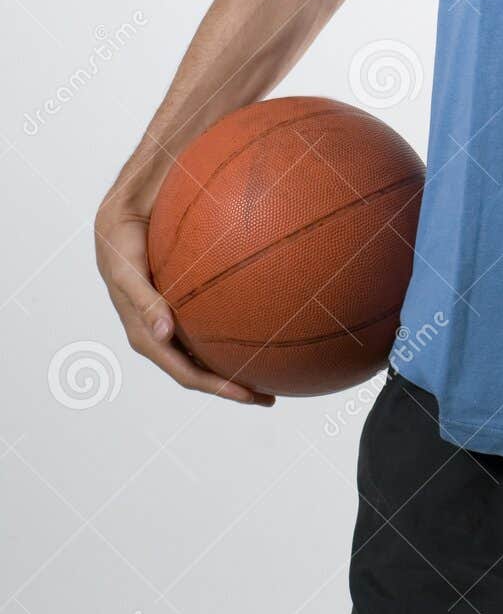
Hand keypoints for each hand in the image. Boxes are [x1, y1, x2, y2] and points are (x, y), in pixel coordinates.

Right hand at [94, 195, 274, 406]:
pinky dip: (233, 330)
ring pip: (207, 351)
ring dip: (236, 364)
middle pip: (200, 371)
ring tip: (272, 370)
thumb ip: (143, 299)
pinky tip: (262, 322)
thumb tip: (163, 334)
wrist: (120, 217)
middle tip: (270, 397)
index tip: (249, 396)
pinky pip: (211, 322)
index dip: (216, 387)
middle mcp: (161, 333)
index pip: (185, 372)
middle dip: (232, 387)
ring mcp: (172, 319)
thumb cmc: (122, 241)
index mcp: (146, 334)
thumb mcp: (126, 269)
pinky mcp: (180, 302)